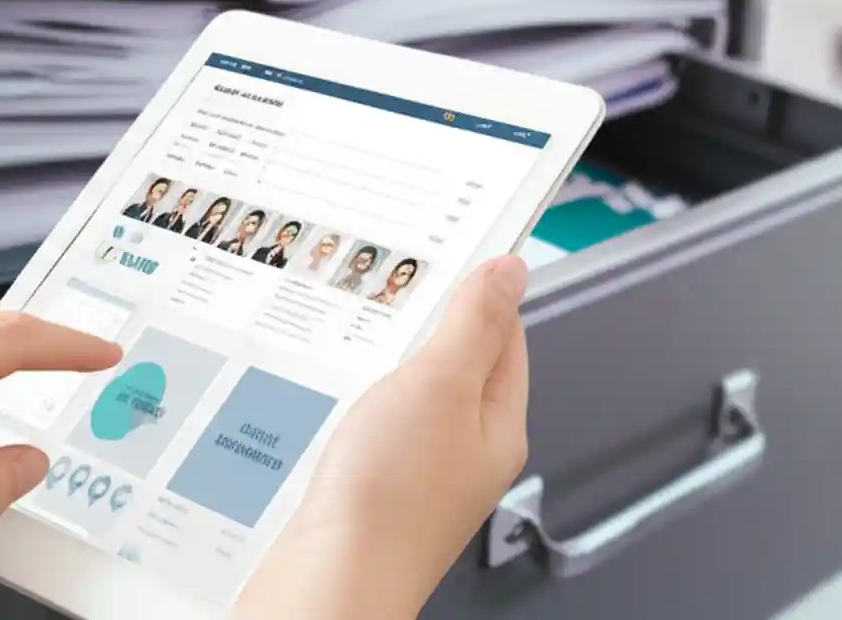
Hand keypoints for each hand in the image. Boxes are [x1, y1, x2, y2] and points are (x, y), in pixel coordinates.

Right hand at [236, 256, 528, 618]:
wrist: (331, 585)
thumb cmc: (390, 501)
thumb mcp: (441, 384)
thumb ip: (474, 324)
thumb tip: (510, 272)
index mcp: (498, 425)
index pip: (505, 337)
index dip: (480, 292)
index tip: (450, 256)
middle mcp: (465, 452)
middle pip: (456, 366)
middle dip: (423, 327)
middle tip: (390, 294)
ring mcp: (420, 474)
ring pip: (410, 397)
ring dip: (384, 365)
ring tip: (355, 340)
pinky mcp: (376, 490)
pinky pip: (374, 429)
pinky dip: (356, 402)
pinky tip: (331, 394)